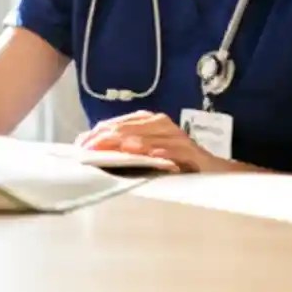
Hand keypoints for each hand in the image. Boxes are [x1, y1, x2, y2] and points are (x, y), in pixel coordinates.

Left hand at [74, 110, 230, 172]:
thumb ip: (121, 147)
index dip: (98, 134)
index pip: (117, 123)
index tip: (81, 146)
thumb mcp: (144, 151)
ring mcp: (176, 137)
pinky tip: (152, 156)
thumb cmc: (174, 161)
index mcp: (148, 121)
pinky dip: (162, 153)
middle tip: (89, 150)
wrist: (211, 170)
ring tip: (116, 149)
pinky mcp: (190, 152)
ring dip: (132, 144)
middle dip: (107, 139)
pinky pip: (173, 151)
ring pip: (149, 138)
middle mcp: (161, 124)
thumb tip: (90, 145)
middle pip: (129, 128)